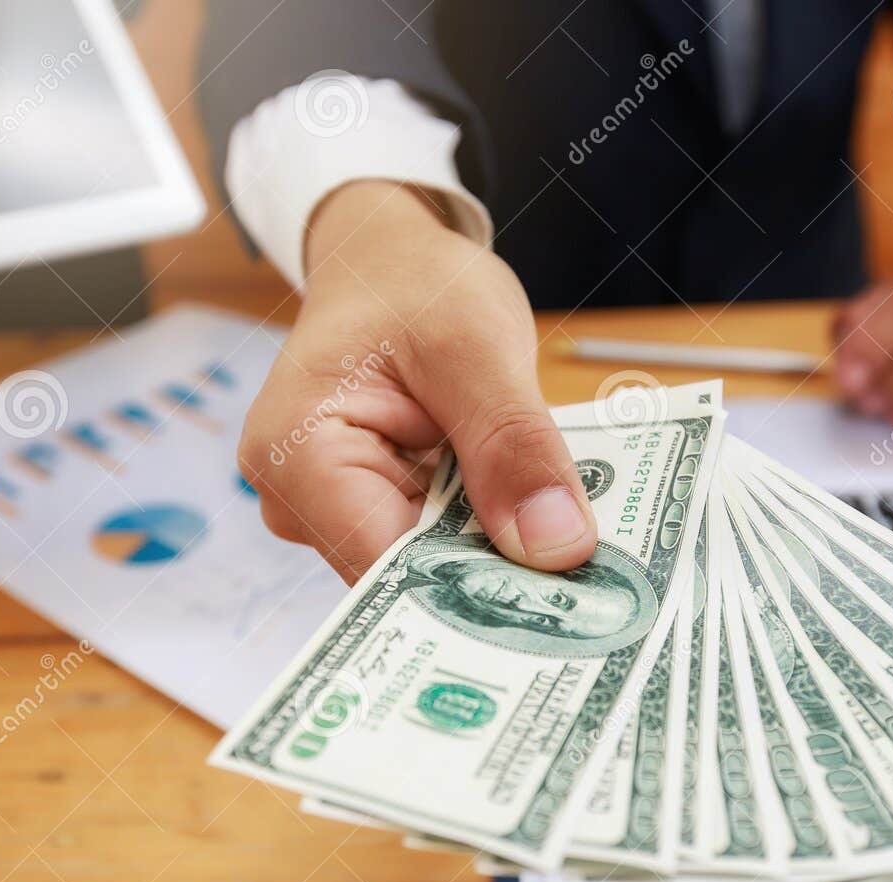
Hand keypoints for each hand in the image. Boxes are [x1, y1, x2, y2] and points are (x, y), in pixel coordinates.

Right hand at [238, 180, 596, 583]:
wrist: (388, 259)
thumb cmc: (411, 281)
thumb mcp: (476, 345)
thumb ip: (512, 444)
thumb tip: (556, 548)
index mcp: (295, 457)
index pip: (385, 567)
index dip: (474, 592)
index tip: (561, 610)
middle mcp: (298, 501)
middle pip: (407, 579)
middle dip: (496, 580)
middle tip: (596, 592)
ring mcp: (331, 513)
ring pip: (429, 569)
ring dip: (499, 560)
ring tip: (575, 549)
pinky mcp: (371, 514)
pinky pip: (437, 546)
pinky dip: (489, 536)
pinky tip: (540, 526)